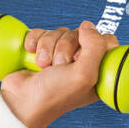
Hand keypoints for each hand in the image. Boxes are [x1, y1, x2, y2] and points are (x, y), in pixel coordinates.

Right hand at [0, 20, 119, 127]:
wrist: (21, 101)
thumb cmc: (54, 94)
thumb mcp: (84, 74)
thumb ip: (95, 47)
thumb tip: (88, 26)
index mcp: (98, 70)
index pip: (107, 41)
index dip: (93, 44)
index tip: (81, 59)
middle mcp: (81, 62)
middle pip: (81, 33)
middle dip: (65, 47)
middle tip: (59, 66)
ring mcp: (61, 55)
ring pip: (60, 32)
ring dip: (48, 47)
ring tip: (43, 66)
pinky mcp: (42, 50)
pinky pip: (42, 32)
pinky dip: (35, 42)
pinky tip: (31, 54)